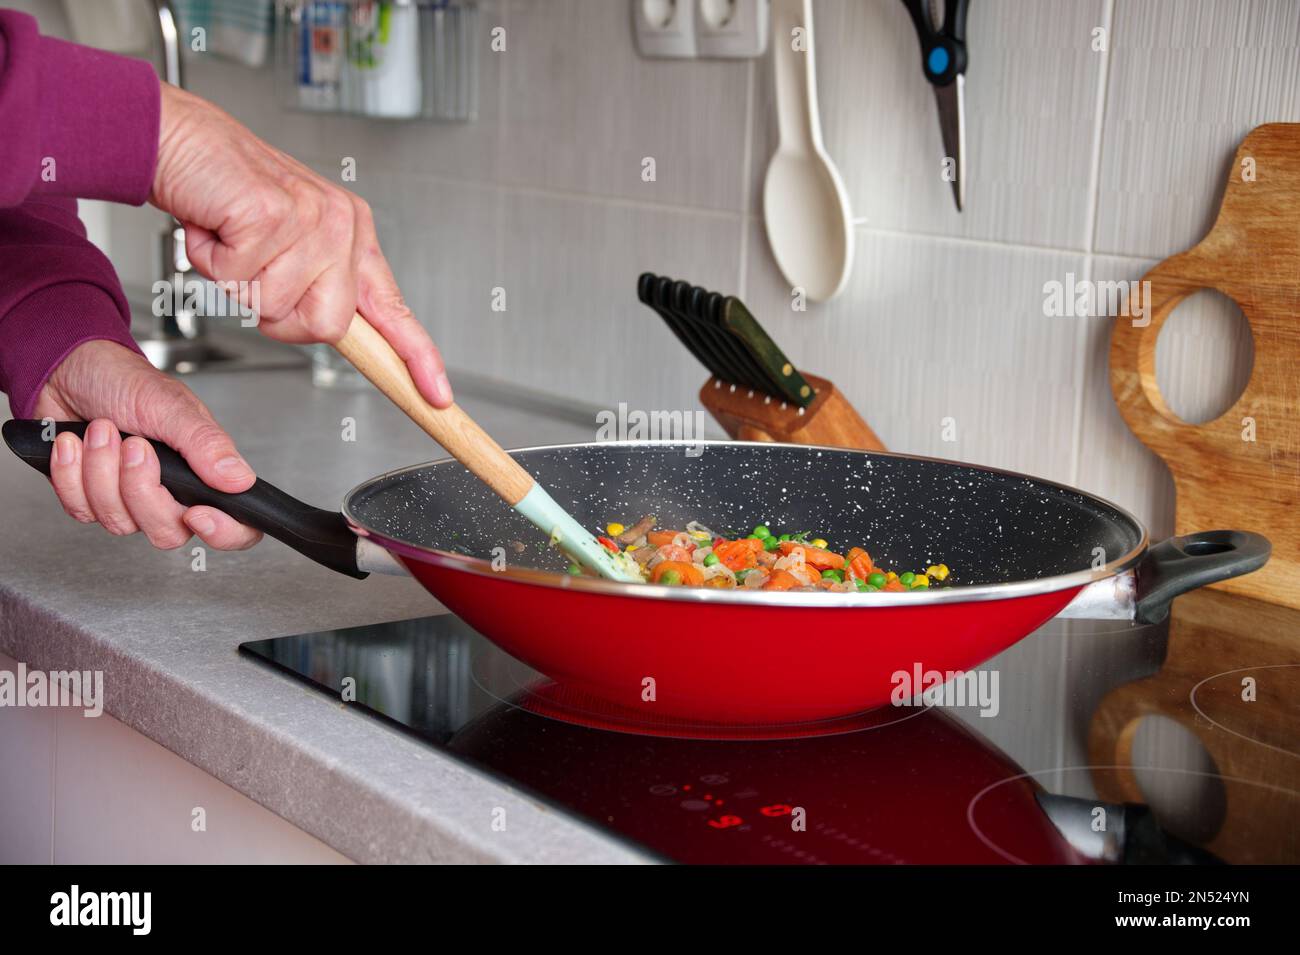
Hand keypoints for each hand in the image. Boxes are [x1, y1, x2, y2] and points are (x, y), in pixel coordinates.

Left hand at [32, 340, 261, 550]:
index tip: (195, 512)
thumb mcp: (172, 407)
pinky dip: (70, 473)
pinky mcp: (90, 499)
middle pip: (167, 532)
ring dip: (101, 471)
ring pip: (119, 522)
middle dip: (140, 488)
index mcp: (204, 473)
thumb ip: (208, 444)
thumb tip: (240, 480)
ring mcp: (129, 501)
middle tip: (134, 445)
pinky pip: (81, 511)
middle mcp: (171, 493)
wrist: (68, 369)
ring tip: (101, 430)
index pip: (235, 527)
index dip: (222, 533)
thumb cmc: (124, 382)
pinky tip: (74, 444)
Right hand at [149, 83, 452, 407]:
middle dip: (280, 316)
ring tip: (231, 239)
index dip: (417, 355)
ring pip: (277, 306)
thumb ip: (315, 288)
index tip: (439, 395)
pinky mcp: (272, 212)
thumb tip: (332, 332)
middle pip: (328, 325)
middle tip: (254, 271)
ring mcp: (311, 216)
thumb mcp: (285, 247)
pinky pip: (240, 279)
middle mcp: (341, 224)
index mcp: (352, 235)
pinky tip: (216, 226)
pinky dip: (213, 261)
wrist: (179, 141)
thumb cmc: (225, 196)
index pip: (393, 308)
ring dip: (238, 283)